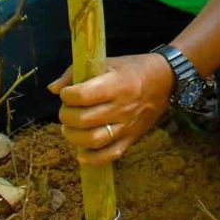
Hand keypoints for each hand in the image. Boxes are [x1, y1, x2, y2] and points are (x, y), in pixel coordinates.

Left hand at [49, 53, 174, 164]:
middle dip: (66, 117)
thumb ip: (77, 72)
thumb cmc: (133, 68)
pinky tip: (81, 153)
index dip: (67, 96)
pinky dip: (92, 158)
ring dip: (74, 137)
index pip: (82, 96)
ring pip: (93, 140)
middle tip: (67, 111)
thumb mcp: (108, 61)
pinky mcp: (131, 138)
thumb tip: (53, 89)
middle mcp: (121, 107)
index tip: (67, 93)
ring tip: (70, 128)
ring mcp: (127, 125)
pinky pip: (110, 155)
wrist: (166, 80)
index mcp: (116, 84)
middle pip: (84, 120)